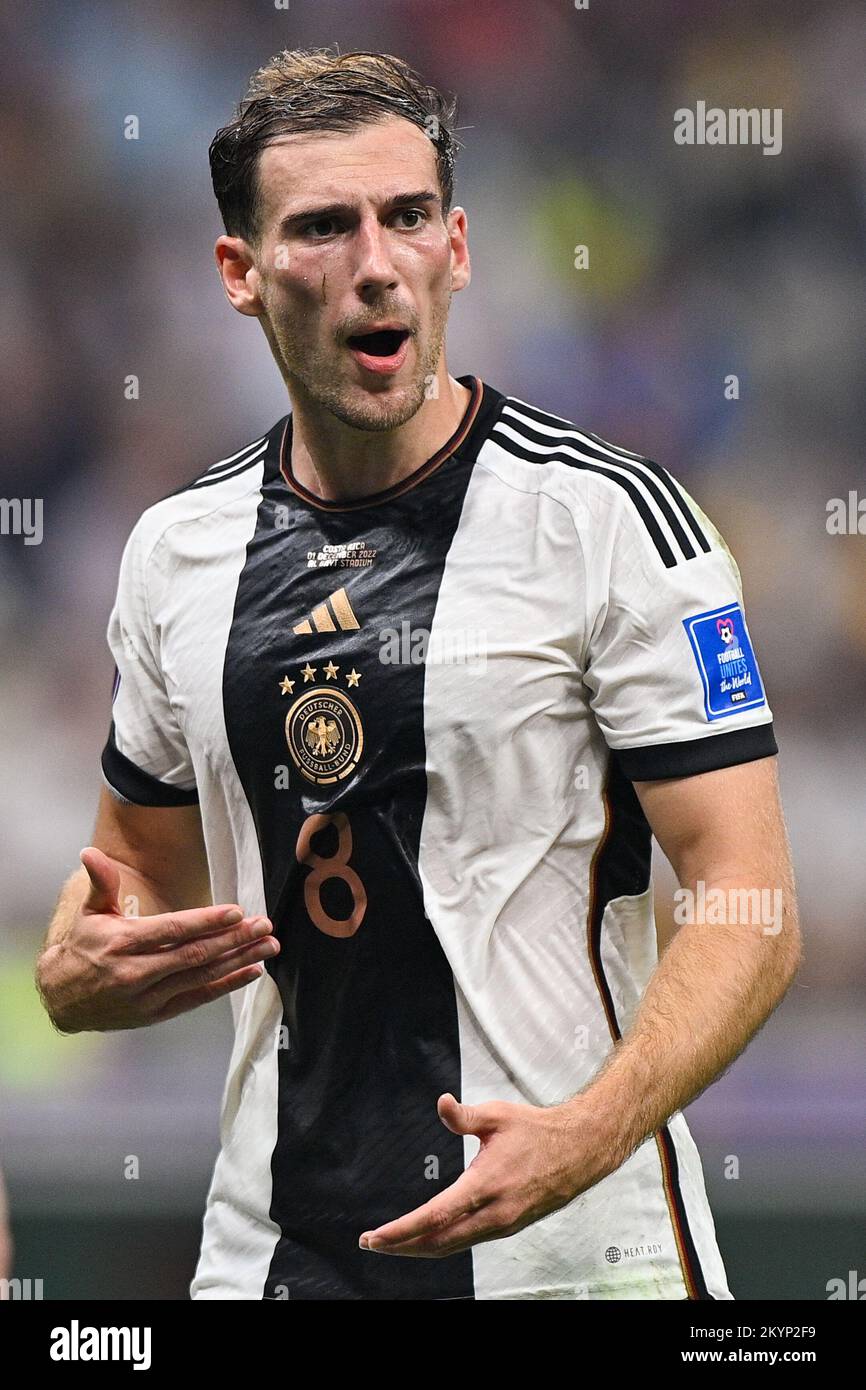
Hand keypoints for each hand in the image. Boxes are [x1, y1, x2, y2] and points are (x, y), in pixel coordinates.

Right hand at [37, 846, 279, 1031]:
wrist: (61, 999)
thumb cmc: (82, 948)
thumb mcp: (89, 912)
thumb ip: (101, 882)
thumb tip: (91, 852)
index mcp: (122, 942)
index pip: (172, 930)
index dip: (207, 922)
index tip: (237, 912)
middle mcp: (136, 972)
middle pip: (194, 954)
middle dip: (234, 939)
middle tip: (264, 925)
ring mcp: (148, 997)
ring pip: (201, 976)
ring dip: (239, 961)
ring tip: (268, 946)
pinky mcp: (156, 1013)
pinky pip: (198, 998)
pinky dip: (227, 986)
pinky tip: (252, 971)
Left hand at [358, 1092, 611, 1256]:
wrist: (580, 1151)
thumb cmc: (536, 1130)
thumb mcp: (498, 1115)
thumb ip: (464, 1116)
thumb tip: (441, 1103)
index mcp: (486, 1185)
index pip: (435, 1216)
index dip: (401, 1231)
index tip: (374, 1237)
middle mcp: (494, 1213)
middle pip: (439, 1242)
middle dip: (402, 1246)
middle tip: (372, 1244)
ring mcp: (504, 1224)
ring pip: (454, 1246)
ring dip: (421, 1248)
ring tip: (393, 1243)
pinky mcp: (509, 1226)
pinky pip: (469, 1241)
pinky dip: (444, 1243)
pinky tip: (429, 1238)